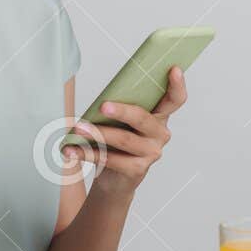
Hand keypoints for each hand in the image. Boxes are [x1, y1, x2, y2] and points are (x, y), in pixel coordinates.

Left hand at [66, 65, 188, 192]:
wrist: (114, 181)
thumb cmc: (117, 143)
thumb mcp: (122, 122)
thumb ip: (122, 107)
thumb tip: (102, 98)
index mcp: (159, 116)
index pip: (175, 99)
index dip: (177, 85)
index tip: (173, 69)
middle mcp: (160, 134)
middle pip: (142, 118)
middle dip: (121, 111)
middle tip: (102, 105)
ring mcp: (151, 153)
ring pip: (124, 139)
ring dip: (98, 133)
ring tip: (78, 129)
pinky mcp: (138, 170)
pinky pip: (112, 159)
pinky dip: (88, 153)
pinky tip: (73, 150)